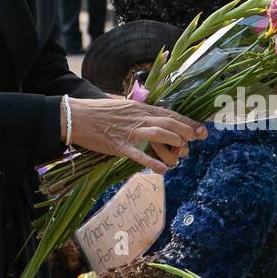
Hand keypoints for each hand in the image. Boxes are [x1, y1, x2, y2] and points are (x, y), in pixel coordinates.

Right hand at [66, 98, 205, 173]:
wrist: (75, 115)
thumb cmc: (96, 111)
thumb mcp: (121, 107)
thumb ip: (137, 113)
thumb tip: (151, 118)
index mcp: (139, 108)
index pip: (169, 113)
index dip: (187, 122)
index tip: (202, 129)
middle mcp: (138, 117)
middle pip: (169, 122)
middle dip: (187, 132)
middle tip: (197, 140)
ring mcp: (129, 131)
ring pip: (158, 133)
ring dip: (174, 142)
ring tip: (182, 153)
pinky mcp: (118, 145)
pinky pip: (138, 154)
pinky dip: (152, 162)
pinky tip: (163, 170)